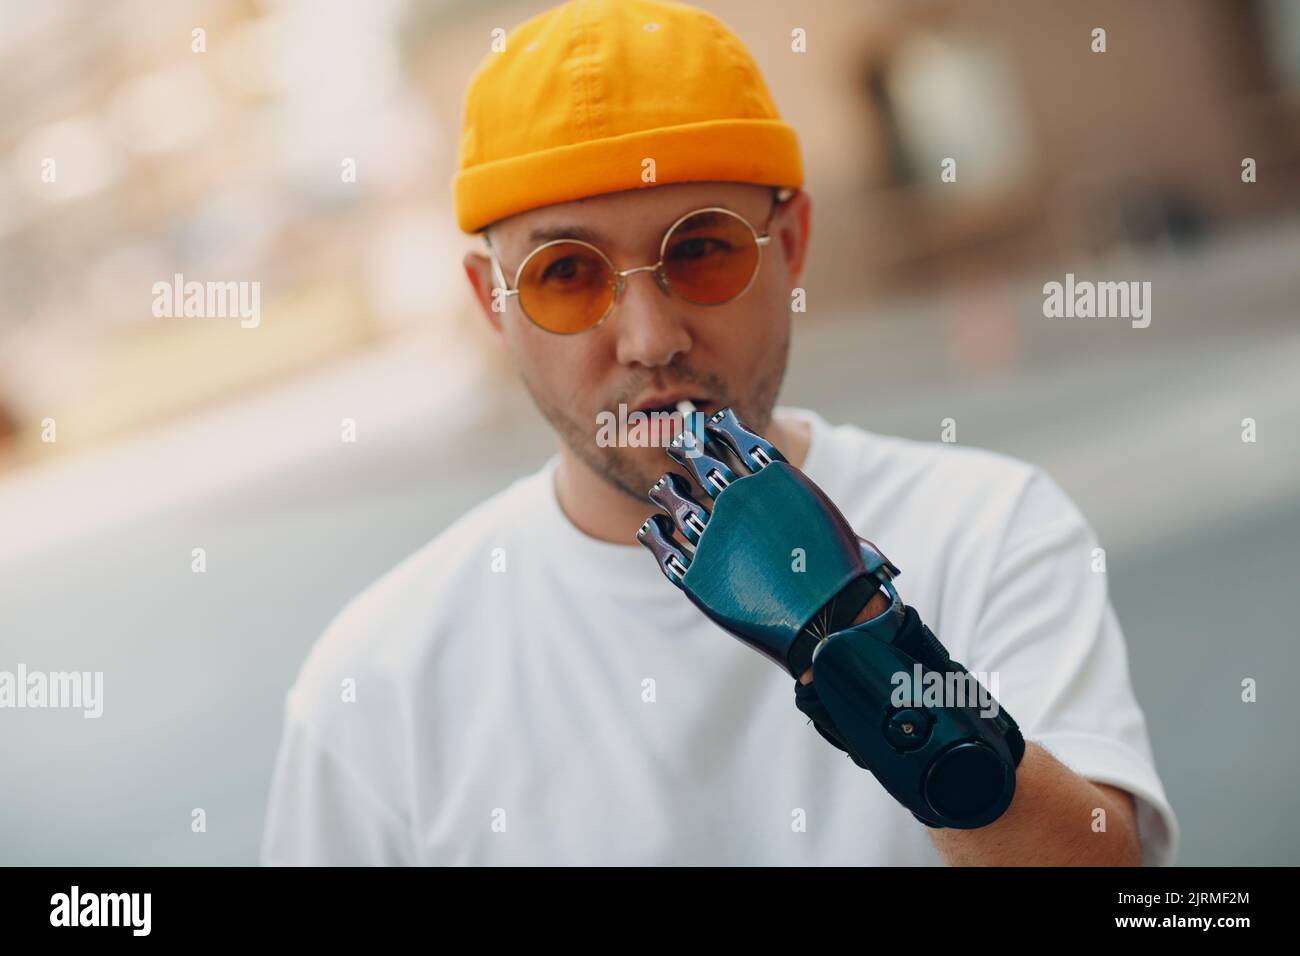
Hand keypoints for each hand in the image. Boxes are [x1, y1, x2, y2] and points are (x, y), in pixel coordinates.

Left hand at [636, 407, 898, 680]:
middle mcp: (738, 501)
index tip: (710, 425)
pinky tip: (655, 528)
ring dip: (667, 489)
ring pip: (676, 499)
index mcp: (772, 480)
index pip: (734, 438)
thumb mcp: (819, 512)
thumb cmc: (836, 569)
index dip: (719, 429)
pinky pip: (662, 545)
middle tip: (679, 441)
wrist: (830, 620)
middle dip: (687, 446)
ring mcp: (714, 537)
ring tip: (665, 487)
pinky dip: (654, 532)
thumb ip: (785, 489)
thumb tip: (762, 470)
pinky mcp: (696, 575)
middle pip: (700, 462)